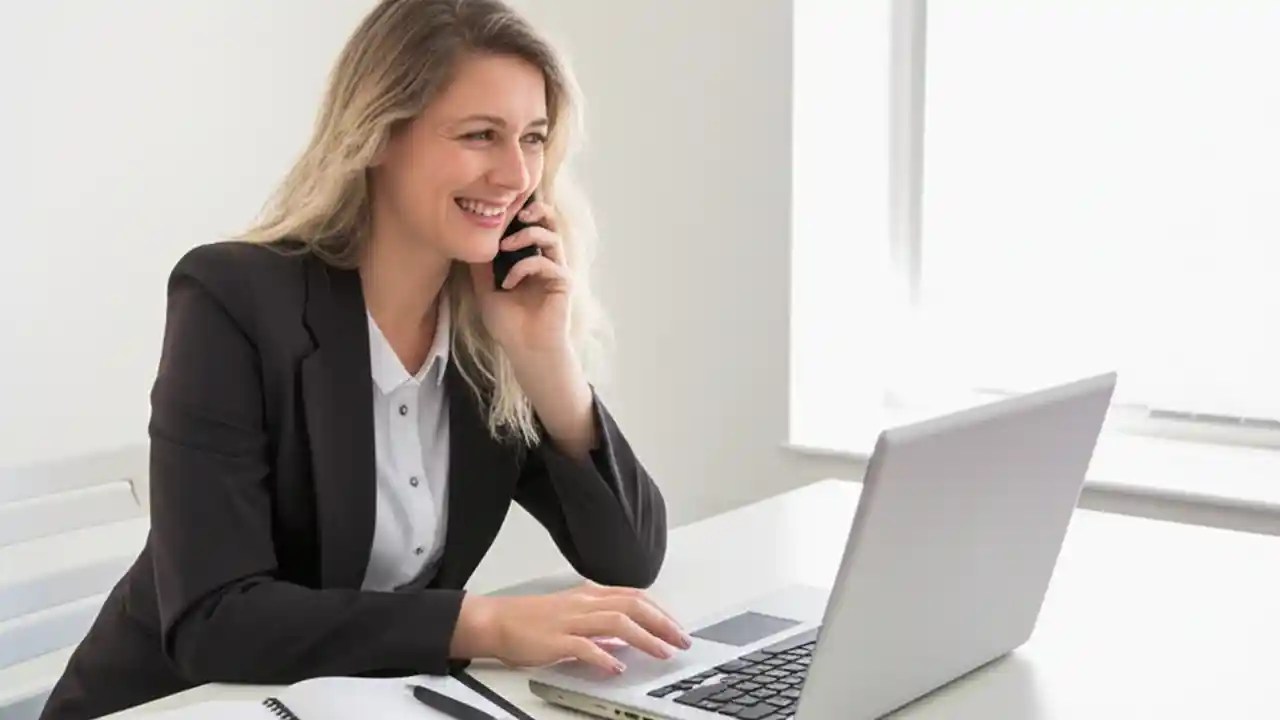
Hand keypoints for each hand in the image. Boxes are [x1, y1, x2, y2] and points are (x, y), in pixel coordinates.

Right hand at [450, 582, 692, 674]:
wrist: (496, 621)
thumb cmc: (531, 620)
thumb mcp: (572, 614)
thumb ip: (599, 623)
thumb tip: (624, 638)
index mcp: (589, 595)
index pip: (635, 597)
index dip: (660, 612)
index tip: (677, 628)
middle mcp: (584, 604)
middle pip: (633, 606)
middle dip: (662, 623)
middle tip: (681, 640)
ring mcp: (571, 621)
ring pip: (617, 623)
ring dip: (645, 638)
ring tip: (662, 652)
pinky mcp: (556, 641)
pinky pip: (586, 647)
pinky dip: (605, 656)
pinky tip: (618, 667)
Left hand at [469, 199, 571, 356]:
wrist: (525, 351)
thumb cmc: (508, 326)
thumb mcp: (485, 290)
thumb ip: (482, 267)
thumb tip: (469, 241)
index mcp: (530, 260)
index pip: (530, 227)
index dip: (518, 214)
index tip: (498, 207)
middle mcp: (546, 262)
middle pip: (550, 223)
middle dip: (537, 210)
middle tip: (519, 212)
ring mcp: (556, 271)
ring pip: (551, 237)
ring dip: (527, 236)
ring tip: (505, 246)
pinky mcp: (563, 283)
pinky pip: (545, 264)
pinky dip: (524, 268)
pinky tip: (508, 284)